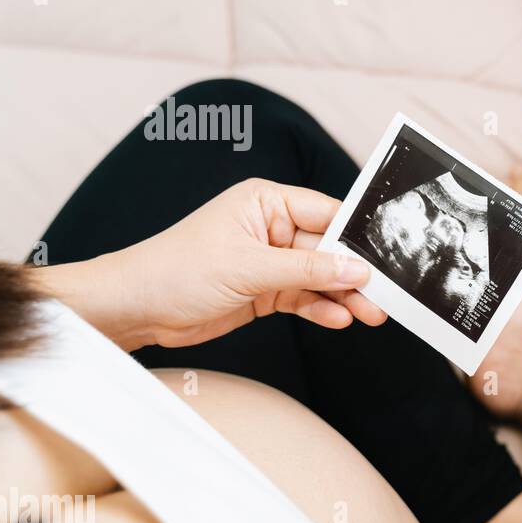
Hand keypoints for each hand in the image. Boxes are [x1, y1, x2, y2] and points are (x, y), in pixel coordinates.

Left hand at [39, 178, 386, 349]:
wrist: (136, 308)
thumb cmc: (176, 270)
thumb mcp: (248, 267)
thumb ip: (307, 270)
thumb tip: (355, 270)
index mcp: (265, 202)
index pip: (326, 213)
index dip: (356, 236)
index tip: (385, 257)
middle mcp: (271, 228)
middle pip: (328, 250)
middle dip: (354, 273)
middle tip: (384, 294)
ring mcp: (269, 262)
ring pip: (320, 278)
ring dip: (344, 296)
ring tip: (371, 314)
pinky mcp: (265, 291)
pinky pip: (304, 299)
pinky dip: (321, 310)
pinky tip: (339, 319)